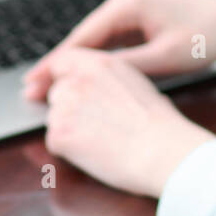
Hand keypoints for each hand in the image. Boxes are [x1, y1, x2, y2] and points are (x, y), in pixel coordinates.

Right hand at [22, 0, 215, 101]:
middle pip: (82, 39)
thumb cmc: (205, 37)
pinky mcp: (137, 19)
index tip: (33, 83)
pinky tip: (80, 78)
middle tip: (30, 92)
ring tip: (48, 89)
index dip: (55, 64)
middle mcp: (122, 1)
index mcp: (125, 5)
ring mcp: (129, 9)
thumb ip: (126, 66)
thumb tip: (91, 78)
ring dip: (75, 64)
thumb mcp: (164, 59)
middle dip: (58, 66)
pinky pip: (109, 42)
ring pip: (94, 42)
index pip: (81, 39)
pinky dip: (94, 60)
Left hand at [42, 46, 215, 197]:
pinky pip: (54, 143)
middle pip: (57, 92)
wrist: (160, 151)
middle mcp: (76, 80)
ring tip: (100, 139)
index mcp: (96, 63)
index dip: (63, 77)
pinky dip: (68, 151)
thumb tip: (98, 86)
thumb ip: (106, 78)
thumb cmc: (158, 122)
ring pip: (54, 118)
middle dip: (69, 107)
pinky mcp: (59, 134)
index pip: (61, 62)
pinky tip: (94, 152)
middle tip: (95, 123)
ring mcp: (64, 107)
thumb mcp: (135, 82)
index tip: (65, 88)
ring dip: (69, 129)